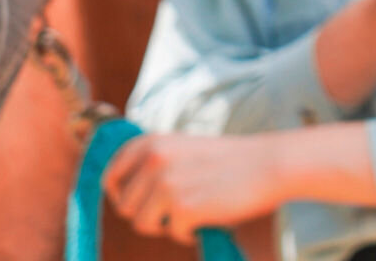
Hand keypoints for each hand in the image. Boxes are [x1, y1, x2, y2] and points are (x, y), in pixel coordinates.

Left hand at [103, 132, 278, 244]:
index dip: (118, 193)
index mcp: (149, 142)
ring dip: (165, 225)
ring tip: (190, 211)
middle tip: (173, 209)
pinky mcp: (183, 208)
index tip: (133, 203)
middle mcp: (152, 160)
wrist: (264, 164)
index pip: (111, 174)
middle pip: (125, 205)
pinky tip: (206, 217)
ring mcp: (166, 184)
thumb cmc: (223, 160)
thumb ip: (151, 162)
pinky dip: (188, 233)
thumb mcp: (179, 147)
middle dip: (146, 213)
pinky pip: (173, 234)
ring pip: (143, 224)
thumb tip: (120, 193)